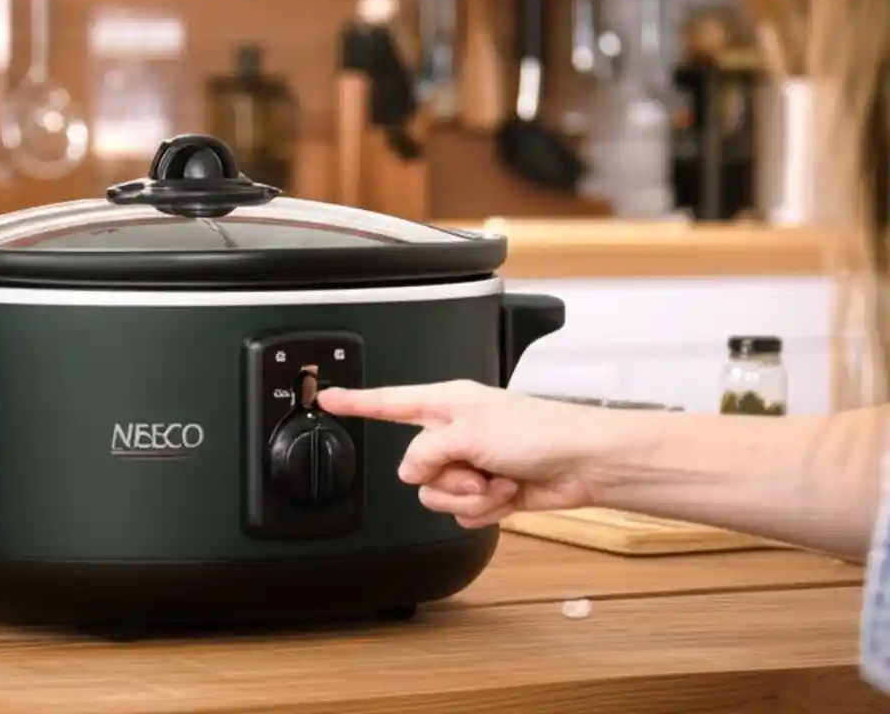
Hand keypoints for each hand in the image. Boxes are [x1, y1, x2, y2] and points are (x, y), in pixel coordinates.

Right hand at [317, 380, 618, 528]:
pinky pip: (462, 513)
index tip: (326, 398)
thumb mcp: (471, 431)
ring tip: (497, 482)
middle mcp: (455, 433)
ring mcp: (469, 464)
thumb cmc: (541, 432)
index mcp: (446, 405)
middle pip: (414, 467)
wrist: (584, 464)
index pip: (387, 402)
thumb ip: (426, 451)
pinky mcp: (486, 492)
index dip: (355, 402)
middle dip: (445, 477)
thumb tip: (409, 471)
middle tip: (474, 469)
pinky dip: (485, 509)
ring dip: (468, 496)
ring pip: (435, 495)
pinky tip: (508, 495)